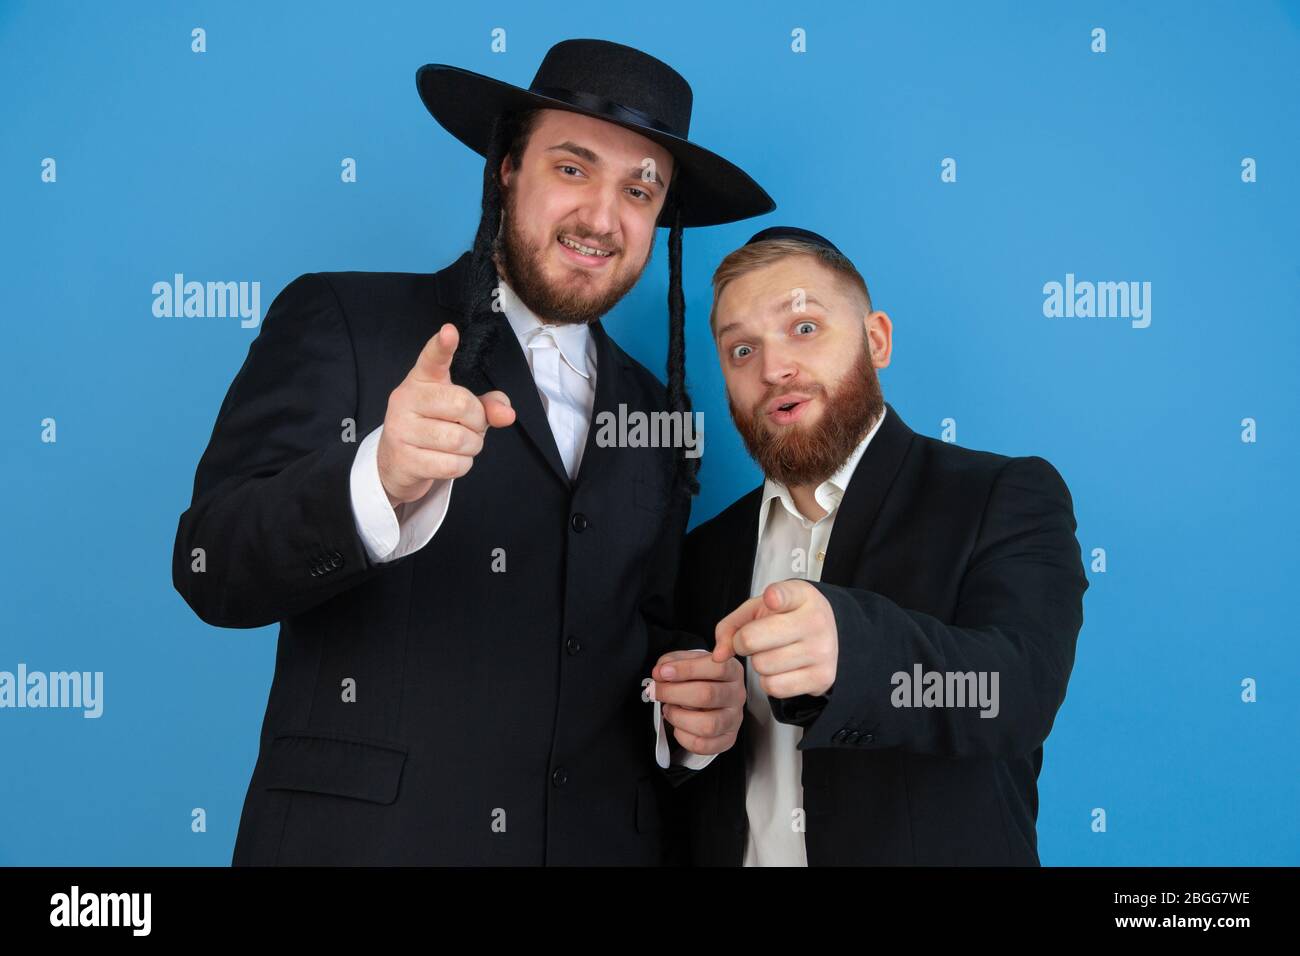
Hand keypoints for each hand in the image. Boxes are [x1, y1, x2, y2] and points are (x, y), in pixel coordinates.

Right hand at [377, 323, 515, 505]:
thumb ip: (488, 405)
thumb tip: (507, 414)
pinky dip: (461, 465)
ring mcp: (401, 429)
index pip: (432, 359)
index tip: (450, 332)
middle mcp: (406, 399)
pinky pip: (452, 465)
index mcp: (422, 379)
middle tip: (469, 428)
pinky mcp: (404, 459)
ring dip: (472, 447)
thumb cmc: (435, 427)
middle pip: (463, 405)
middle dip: (478, 422)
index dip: (442, 346)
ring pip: (460, 440)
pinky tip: (448, 461)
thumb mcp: (461, 410)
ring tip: (460, 445)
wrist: (397, 462)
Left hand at [651, 650, 745, 756]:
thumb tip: (660, 672)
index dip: (686, 669)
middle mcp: (736, 695)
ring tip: (669, 709)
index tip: (663, 672)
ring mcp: (734, 719)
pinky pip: (703, 745)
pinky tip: (678, 725)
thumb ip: (672, 661)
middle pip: (707, 695)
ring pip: (707, 725)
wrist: (711, 698)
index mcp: (732, 670)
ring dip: (679, 717)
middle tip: (657, 691)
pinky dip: (683, 736)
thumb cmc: (700, 678)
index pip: (717, 668)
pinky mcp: (727, 739)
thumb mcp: (689, 661)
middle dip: (673, 693)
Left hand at [714, 580, 837, 698]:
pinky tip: (781, 669)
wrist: (825, 637)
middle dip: (743, 642)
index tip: (772, 599)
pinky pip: (774, 687)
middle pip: (751, 639)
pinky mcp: (821, 677)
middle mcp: (816, 622)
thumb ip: (732, 626)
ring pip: (761, 666)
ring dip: (759, 663)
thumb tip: (719, 656)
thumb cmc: (786, 619)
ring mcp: (821, 651)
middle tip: (754, 640)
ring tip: (772, 653)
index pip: (783, 595)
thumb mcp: (758, 610)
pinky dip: (769, 681)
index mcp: (802, 596)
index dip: (774, 598)